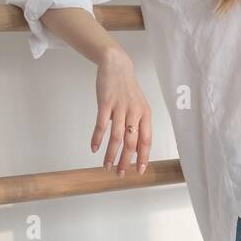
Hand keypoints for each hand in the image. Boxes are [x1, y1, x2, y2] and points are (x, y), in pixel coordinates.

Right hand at [91, 47, 152, 175]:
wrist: (116, 66)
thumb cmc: (127, 89)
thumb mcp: (137, 106)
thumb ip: (137, 125)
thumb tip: (135, 148)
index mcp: (145, 114)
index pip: (146, 140)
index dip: (144, 157)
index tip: (140, 171)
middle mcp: (135, 112)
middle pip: (131, 142)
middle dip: (126, 161)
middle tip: (121, 174)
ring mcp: (120, 107)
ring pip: (117, 137)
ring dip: (111, 154)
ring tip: (107, 166)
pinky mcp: (105, 103)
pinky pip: (101, 125)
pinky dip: (97, 138)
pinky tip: (94, 148)